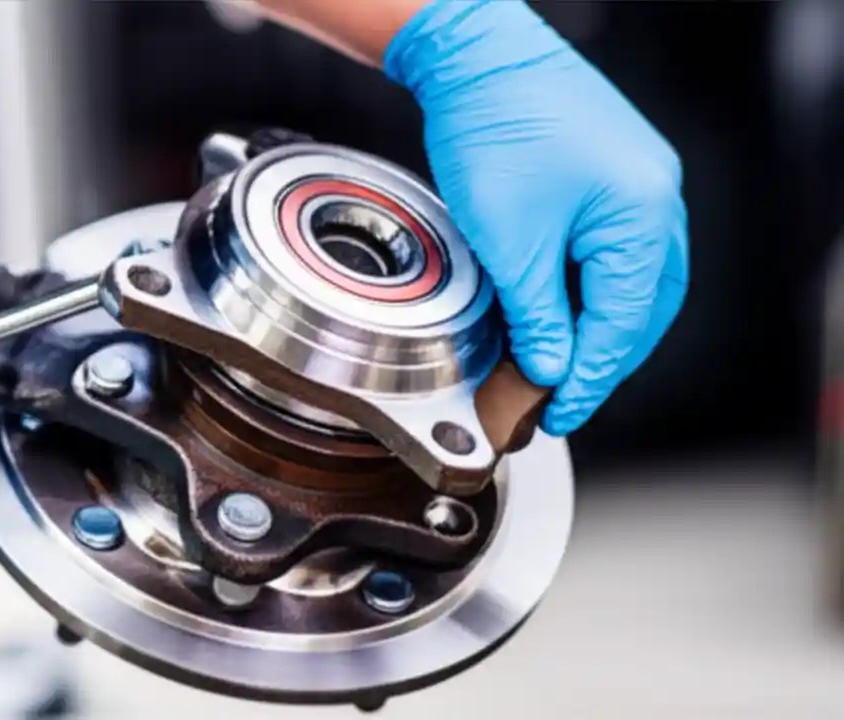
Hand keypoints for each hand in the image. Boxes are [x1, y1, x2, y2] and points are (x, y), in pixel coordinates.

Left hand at [384, 0, 688, 434]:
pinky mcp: (614, 177)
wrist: (475, 59)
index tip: (557, 413)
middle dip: (602, 358)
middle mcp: (658, 201)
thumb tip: (551, 369)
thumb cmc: (493, 131)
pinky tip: (558, 311)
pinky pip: (614, 249)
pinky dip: (588, 288)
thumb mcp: (510, 243)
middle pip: (642, 308)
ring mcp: (641, 185)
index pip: (624, 325)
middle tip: (560, 399)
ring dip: (598, 326)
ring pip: (631, 281)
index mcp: (644, 218)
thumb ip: (536, 316)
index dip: (589, 379)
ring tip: (557, 364)